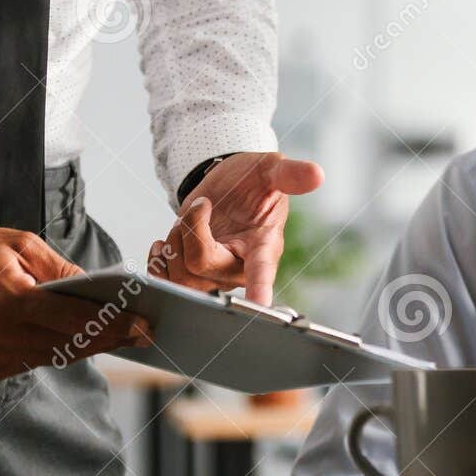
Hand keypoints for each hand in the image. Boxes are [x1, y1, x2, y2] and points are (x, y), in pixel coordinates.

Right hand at [0, 222, 151, 380]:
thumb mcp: (22, 244)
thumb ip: (62, 270)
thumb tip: (101, 290)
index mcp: (10, 301)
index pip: (75, 319)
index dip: (114, 324)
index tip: (144, 324)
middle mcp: (0, 336)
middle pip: (72, 343)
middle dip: (111, 338)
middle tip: (145, 333)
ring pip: (58, 356)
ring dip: (91, 346)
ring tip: (124, 336)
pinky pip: (37, 360)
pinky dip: (62, 349)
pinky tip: (86, 339)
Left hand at [148, 152, 323, 304]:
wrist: (228, 187)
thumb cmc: (252, 181)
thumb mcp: (270, 169)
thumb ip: (290, 174)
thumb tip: (317, 175)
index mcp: (263, 245)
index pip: (262, 270)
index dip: (260, 287)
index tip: (261, 305)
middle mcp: (239, 267)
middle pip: (200, 264)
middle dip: (191, 229)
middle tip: (203, 205)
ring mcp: (214, 274)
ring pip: (180, 274)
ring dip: (174, 240)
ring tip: (188, 221)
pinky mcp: (191, 274)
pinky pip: (166, 282)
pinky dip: (158, 262)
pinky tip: (166, 244)